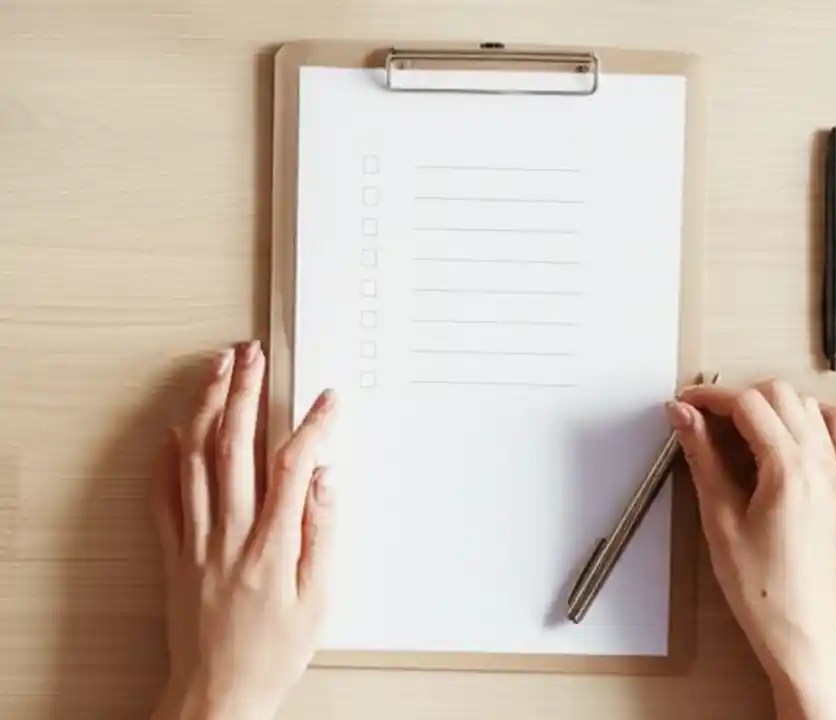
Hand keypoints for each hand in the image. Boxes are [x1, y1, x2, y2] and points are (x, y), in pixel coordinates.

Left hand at [151, 341, 337, 719]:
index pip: (292, 465)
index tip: (326, 399)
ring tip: (217, 372)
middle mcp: (231, 533)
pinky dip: (167, 457)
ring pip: (195, 458)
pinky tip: (174, 430)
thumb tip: (325, 481)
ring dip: (205, 407)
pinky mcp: (174, 552)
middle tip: (252, 356)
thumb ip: (323, 534)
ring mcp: (197, 539)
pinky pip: (164, 495)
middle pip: (234, 444)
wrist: (218, 692)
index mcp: (273, 544)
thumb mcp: (319, 600)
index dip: (311, 424)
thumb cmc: (273, 652)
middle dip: (244, 391)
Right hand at [667, 380, 835, 719]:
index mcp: (789, 468)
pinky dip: (811, 419)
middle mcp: (821, 462)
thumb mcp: (719, 518)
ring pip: (809, 405)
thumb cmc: (760, 587)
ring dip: (772, 405)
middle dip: (738, 397)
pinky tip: (784, 439)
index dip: (710, 397)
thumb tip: (683, 416)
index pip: (748, 402)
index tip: (685, 406)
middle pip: (780, 394)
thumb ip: (702, 457)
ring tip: (739, 433)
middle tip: (705, 420)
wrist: (801, 628)